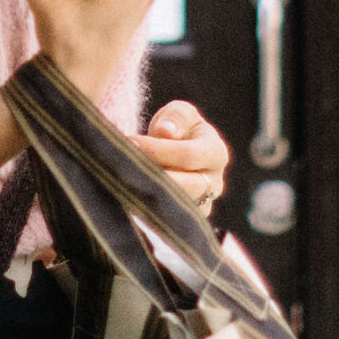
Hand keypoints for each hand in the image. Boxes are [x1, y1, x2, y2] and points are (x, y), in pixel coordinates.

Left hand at [135, 97, 229, 216]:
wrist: (174, 153)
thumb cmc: (176, 129)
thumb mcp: (179, 113)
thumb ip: (175, 117)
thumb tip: (166, 132)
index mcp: (216, 154)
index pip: (189, 155)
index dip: (158, 149)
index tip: (129, 141)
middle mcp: (214, 184)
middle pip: (187, 186)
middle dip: (153, 175)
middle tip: (123, 165)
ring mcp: (202, 207)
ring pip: (177, 209)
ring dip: (149, 196)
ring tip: (123, 182)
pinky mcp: (184, 224)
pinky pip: (166, 222)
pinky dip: (147, 212)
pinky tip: (127, 199)